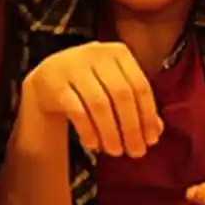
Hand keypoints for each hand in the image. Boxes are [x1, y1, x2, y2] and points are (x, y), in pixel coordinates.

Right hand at [24, 42, 162, 156]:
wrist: (48, 79)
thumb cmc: (91, 85)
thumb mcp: (114, 88)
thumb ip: (136, 106)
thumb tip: (155, 132)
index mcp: (118, 52)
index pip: (140, 85)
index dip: (148, 115)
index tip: (151, 140)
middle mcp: (97, 53)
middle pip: (121, 95)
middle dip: (131, 127)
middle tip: (136, 152)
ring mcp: (74, 66)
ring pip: (100, 104)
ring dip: (110, 132)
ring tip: (116, 151)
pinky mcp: (55, 83)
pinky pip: (77, 111)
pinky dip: (88, 131)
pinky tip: (94, 145)